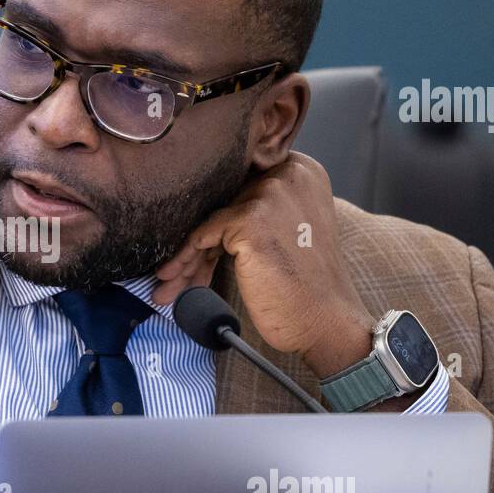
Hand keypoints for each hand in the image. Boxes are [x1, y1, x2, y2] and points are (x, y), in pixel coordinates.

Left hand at [151, 151, 375, 378]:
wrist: (326, 320)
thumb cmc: (307, 285)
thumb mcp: (291, 229)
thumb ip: (260, 210)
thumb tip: (207, 210)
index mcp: (303, 171)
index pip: (243, 187)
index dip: (219, 217)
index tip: (198, 244)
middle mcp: (290, 174)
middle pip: (225, 204)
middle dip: (201, 242)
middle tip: (177, 271)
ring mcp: (271, 194)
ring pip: (210, 221)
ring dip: (185, 257)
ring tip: (167, 284)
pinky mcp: (251, 220)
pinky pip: (203, 237)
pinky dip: (185, 259)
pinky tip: (172, 277)